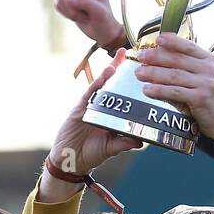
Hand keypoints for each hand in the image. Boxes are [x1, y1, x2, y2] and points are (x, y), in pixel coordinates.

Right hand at [46, 57, 144, 187]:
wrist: (70, 160)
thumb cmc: (91, 154)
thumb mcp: (111, 149)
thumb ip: (124, 143)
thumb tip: (141, 141)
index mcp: (112, 116)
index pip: (124, 97)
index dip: (132, 85)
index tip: (143, 73)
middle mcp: (103, 107)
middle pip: (113, 85)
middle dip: (120, 69)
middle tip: (130, 53)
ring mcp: (91, 106)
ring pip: (102, 85)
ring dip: (110, 71)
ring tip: (120, 58)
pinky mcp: (80, 108)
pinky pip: (90, 93)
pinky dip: (98, 83)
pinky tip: (106, 74)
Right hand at [55, 0, 127, 51]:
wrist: (103, 32)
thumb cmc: (104, 22)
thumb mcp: (99, 13)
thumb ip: (85, 2)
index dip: (80, 3)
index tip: (93, 12)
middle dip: (76, 10)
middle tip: (88, 15)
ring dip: (71, 13)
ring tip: (83, 15)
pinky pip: (57, 4)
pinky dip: (65, 14)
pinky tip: (77, 16)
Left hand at [135, 33, 213, 151]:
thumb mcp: (207, 80)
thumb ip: (189, 71)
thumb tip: (161, 66)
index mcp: (210, 60)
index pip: (188, 46)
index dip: (171, 41)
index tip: (156, 39)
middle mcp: (209, 69)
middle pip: (177, 59)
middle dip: (156, 56)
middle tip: (140, 56)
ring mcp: (206, 83)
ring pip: (173, 75)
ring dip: (153, 73)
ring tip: (139, 73)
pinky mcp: (201, 98)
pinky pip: (174, 92)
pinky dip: (159, 90)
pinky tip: (147, 89)